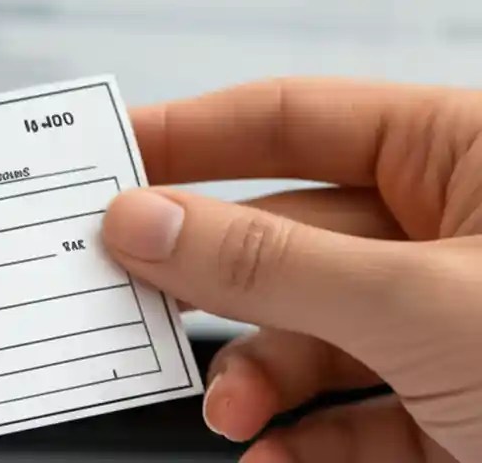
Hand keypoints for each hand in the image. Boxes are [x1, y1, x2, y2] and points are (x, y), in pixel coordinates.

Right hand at [101, 78, 481, 461]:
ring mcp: (454, 321)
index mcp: (462, 154)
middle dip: (212, 284)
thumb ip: (268, 262)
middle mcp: (455, 229)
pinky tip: (276, 453)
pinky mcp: (462, 407)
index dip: (190, 135)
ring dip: (261, 379)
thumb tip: (145, 222)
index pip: (292, 121)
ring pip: (319, 333)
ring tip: (230, 411)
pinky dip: (311, 439)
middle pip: (288, 236)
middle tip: (127, 292)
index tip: (105, 160)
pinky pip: (360, 414)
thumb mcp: (415, 302)